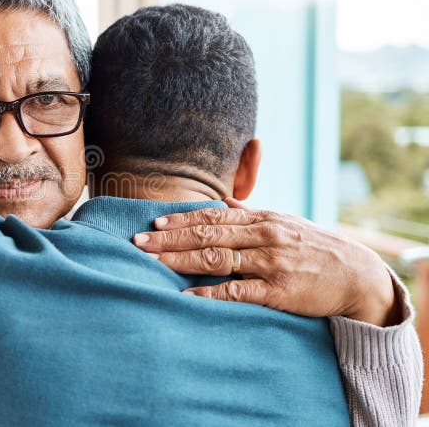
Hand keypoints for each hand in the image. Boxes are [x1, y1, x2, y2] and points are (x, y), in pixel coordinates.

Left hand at [133, 199, 401, 326]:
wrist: (358, 276)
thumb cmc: (315, 248)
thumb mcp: (286, 223)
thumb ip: (252, 212)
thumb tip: (225, 201)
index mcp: (263, 219)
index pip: (214, 216)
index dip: (181, 219)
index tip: (154, 222)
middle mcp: (264, 236)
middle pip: (208, 235)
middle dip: (170, 238)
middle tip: (139, 241)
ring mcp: (271, 263)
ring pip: (217, 259)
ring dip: (181, 260)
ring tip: (152, 261)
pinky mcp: (279, 291)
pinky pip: (238, 291)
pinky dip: (211, 292)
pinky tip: (187, 295)